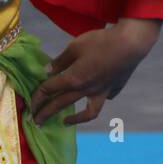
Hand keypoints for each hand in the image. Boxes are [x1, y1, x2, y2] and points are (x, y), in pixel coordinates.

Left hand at [30, 18, 162, 125]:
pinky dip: (96, 102)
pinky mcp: (114, 88)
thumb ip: (60, 60)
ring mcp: (101, 92)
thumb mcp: (75, 46)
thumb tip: (47, 71)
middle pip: (61, 104)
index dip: (36, 96)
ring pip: (86, 112)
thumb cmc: (102, 41)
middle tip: (35, 121)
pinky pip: (103, 99)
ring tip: (64, 122)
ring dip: (74, 119)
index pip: (48, 90)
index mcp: (73, 79)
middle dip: (46, 114)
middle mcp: (85, 90)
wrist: (132, 42)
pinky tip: (92, 100)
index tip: (29, 103)